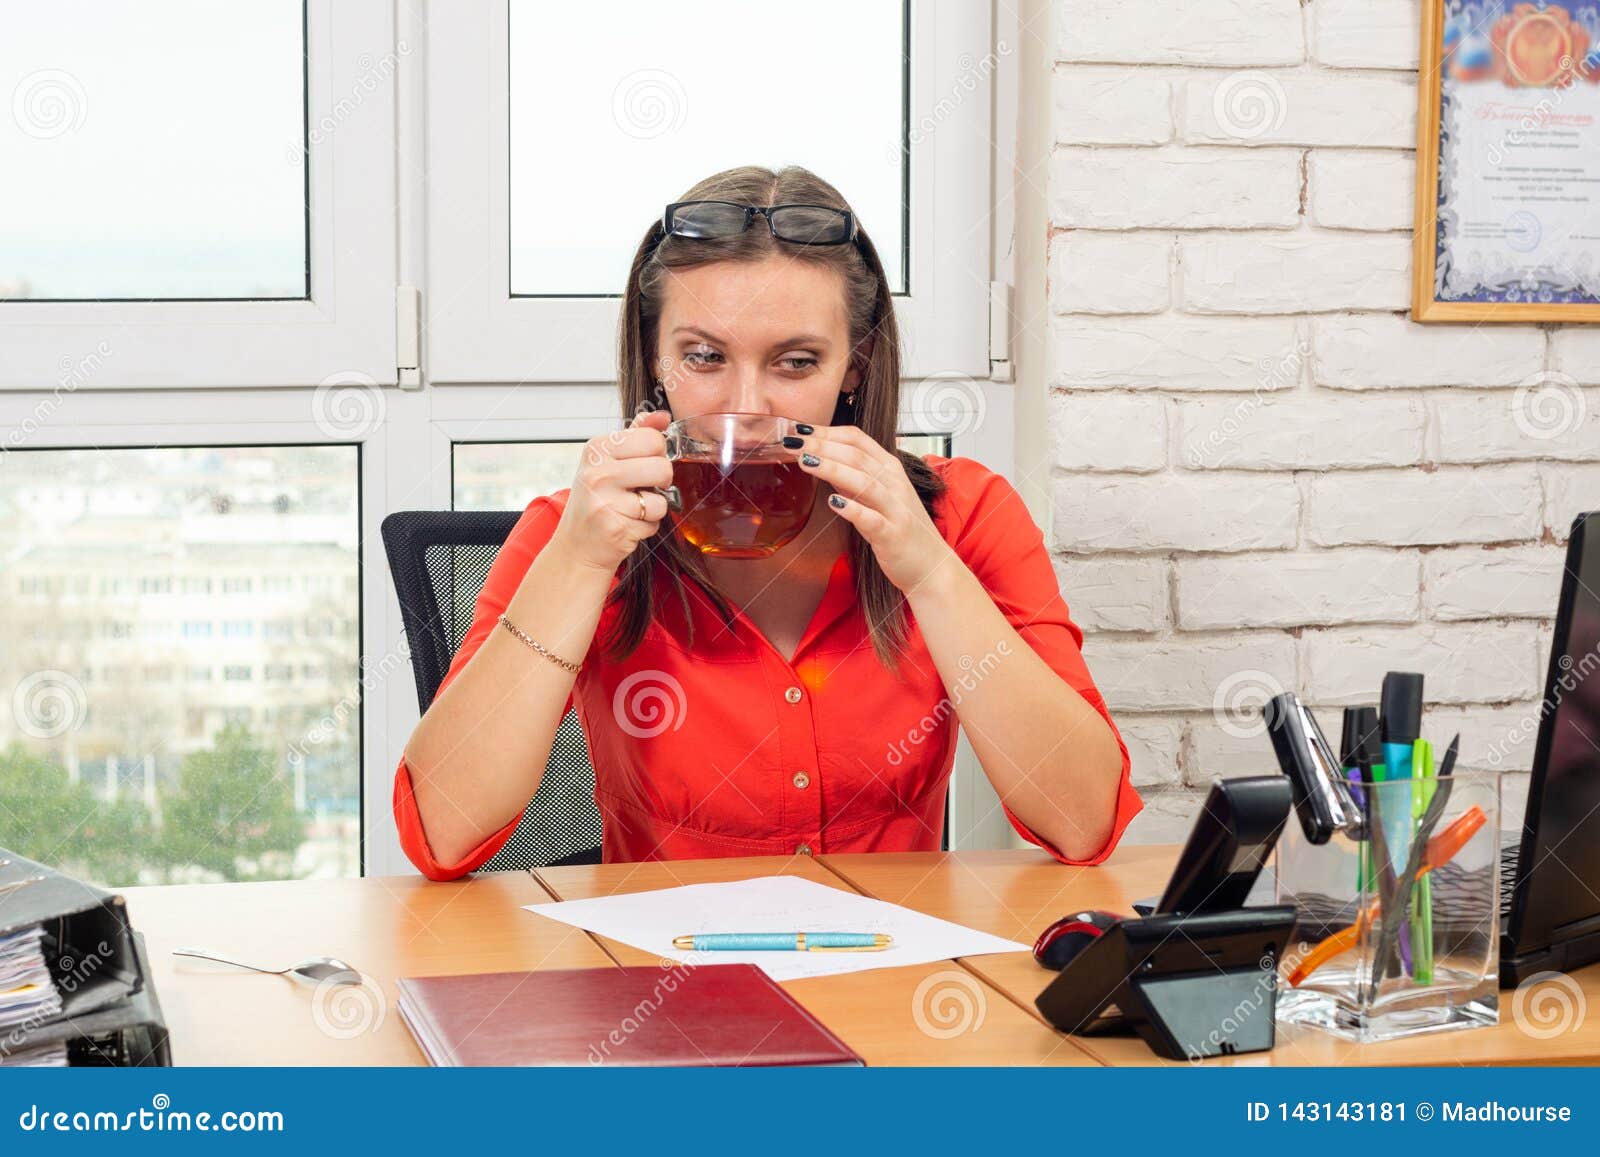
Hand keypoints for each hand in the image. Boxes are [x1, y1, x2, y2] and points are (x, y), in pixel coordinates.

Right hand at [550, 408, 674, 574]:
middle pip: (662, 467)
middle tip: (641, 488)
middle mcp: (598, 473)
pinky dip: (646, 527)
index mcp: (597, 449)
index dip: (656, 454)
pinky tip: (627, 524)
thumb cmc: (597, 499)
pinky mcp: (616, 528)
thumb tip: (662, 416)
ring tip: (631, 508)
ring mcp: (605, 502)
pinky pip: (654, 523)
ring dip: (653, 508)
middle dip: (660, 481)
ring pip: (661, 499)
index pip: (652, 438)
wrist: (577, 545)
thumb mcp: (609, 460)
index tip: (642, 464)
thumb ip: (637, 434)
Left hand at [786, 424, 959, 593]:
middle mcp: (894, 484)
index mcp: (890, 470)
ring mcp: (895, 508)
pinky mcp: (892, 534)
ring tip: (805, 461)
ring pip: (863, 481)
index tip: (800, 428)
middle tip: (792, 440)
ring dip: (832, 469)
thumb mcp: (879, 497)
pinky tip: (832, 503)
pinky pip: (871, 519)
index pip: (858, 439)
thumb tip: (824, 462)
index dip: (827, 431)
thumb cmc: (902, 530)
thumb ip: (854, 479)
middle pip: (856, 455)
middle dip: (822, 445)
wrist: (931, 566)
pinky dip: (852, 509)